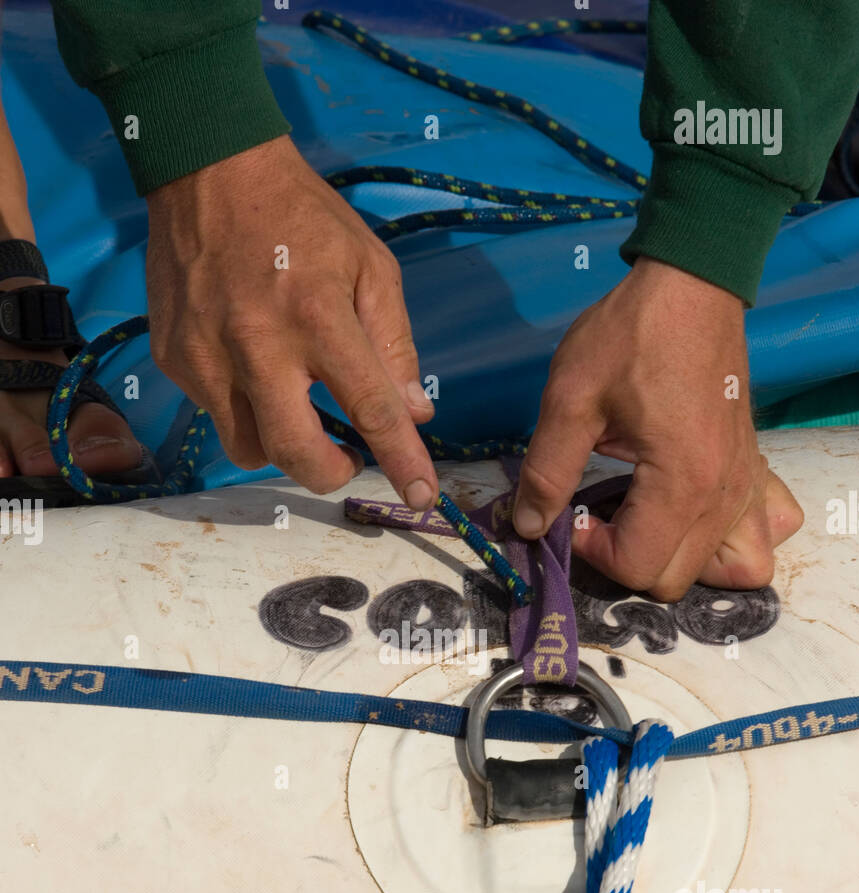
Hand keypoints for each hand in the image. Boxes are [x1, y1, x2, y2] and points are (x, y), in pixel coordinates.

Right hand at [145, 135, 437, 505]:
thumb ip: (394, 344)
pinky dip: (241, 406)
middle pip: (295, 453)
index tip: (420, 495)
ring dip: (280, 444)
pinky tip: (249, 363)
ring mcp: (206, 356)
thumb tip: (413, 414)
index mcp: (319, 317)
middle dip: (328, 474)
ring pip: (247, 447)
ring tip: (292, 402)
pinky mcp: (174, 359)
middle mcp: (258, 345)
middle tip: (345, 460)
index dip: (400, 460)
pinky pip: (215, 412)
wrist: (208, 168)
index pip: (370, 409)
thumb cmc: (303, 216)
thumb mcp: (370, 265)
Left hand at [513, 256, 802, 600]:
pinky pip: (760, 535)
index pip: (636, 566)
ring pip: (727, 570)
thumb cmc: (630, 336)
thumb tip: (528, 526)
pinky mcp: (753, 472)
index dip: (591, 551)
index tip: (572, 512)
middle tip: (599, 516)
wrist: (692, 285)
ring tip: (644, 524)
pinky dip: (726, 542)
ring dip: (678, 561)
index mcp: (681, 484)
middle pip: (674, 580)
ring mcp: (747, 488)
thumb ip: (546, 471)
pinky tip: (691, 516)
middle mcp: (724, 498)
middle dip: (627, 561)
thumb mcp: (571, 399)